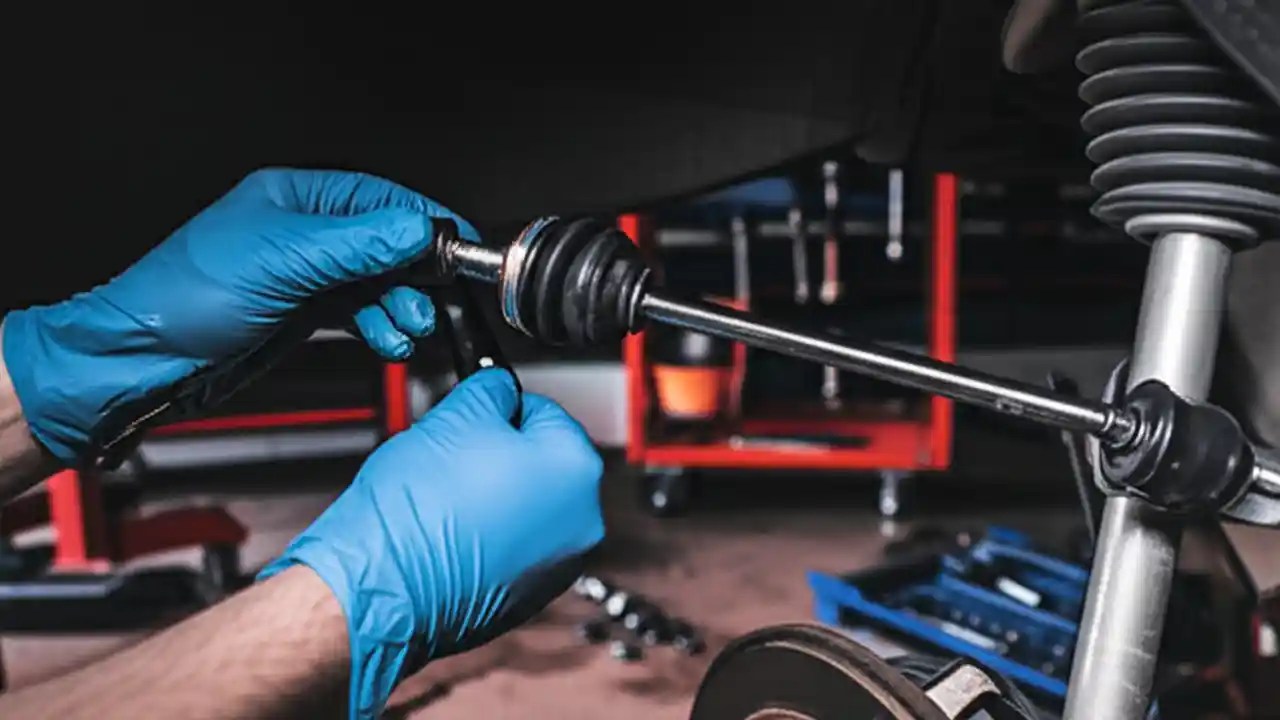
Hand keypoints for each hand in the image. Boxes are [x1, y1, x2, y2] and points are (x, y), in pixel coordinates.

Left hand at [1, 168, 477, 463]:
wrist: (140, 361)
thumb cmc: (182, 299)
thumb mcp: (282, 262)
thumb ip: (357, 244)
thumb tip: (417, 228)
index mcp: (295, 198)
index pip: (380, 199)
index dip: (425, 221)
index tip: (460, 245)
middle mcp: (303, 232)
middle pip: (386, 242)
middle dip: (417, 273)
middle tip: (436, 298)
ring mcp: (303, 274)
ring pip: (378, 282)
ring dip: (402, 306)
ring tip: (409, 328)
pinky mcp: (301, 311)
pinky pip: (360, 310)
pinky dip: (380, 325)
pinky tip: (388, 340)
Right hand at [259, 369, 604, 718]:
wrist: (381, 586)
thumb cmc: (418, 507)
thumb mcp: (455, 415)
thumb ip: (491, 390)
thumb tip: (499, 387)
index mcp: (576, 469)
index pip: (548, 413)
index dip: (504, 409)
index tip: (477, 416)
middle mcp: (583, 521)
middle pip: (543, 465)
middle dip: (502, 456)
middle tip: (455, 458)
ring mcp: (560, 565)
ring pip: (530, 510)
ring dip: (497, 498)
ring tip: (448, 500)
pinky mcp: (530, 598)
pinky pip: (515, 549)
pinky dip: (491, 538)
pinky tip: (452, 533)